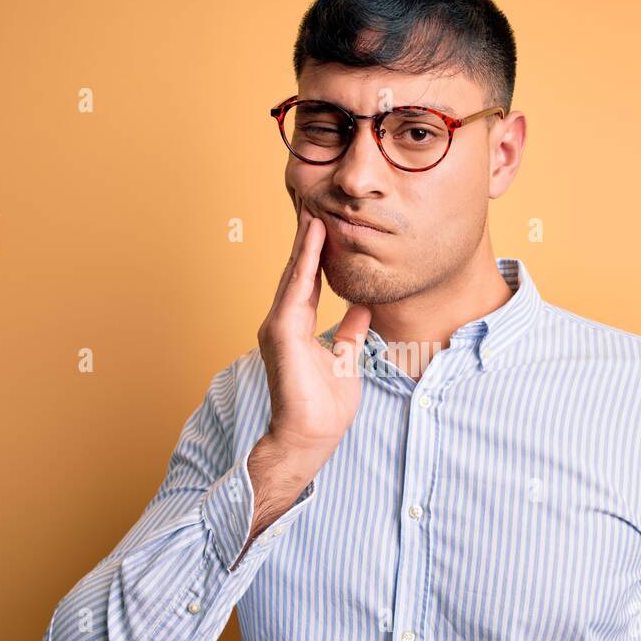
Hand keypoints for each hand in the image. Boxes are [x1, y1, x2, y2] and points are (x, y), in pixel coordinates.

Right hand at [256, 195, 371, 462]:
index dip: (316, 253)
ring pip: (293, 275)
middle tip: (315, 203)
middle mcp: (282, 322)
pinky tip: (313, 240)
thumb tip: (362, 306)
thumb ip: (350, 331)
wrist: (310, 436)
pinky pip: (295, 290)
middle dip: (306, 239)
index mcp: (296, 327)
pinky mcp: (281, 334)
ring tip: (314, 211)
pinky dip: (304, 263)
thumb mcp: (346, 358)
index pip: (307, 281)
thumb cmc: (324, 407)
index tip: (326, 224)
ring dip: (304, 242)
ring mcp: (278, 327)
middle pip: (296, 271)